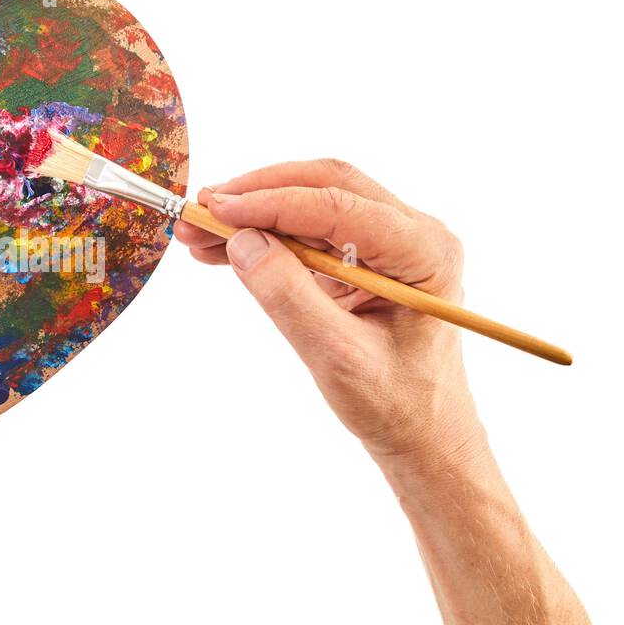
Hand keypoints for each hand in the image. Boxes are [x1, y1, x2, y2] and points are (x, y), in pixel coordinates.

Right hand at [175, 158, 482, 471]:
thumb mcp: (337, 357)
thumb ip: (289, 297)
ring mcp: (390, 243)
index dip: (271, 202)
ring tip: (198, 230)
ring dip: (255, 214)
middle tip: (202, 208)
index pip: (337, 205)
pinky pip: (309, 232)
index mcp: (425, 252)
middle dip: (259, 194)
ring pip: (312, 205)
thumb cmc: (396, 405)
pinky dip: (265, 236)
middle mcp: (414, 234)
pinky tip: (222, 248)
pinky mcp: (365, 258)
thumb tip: (242, 242)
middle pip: (326, 187)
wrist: (423, 437)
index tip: (216, 209)